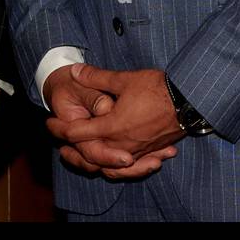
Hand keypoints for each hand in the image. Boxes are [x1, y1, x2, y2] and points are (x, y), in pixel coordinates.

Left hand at [47, 64, 184, 172]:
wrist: (190, 101)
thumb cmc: (157, 89)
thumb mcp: (124, 79)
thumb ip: (97, 77)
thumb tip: (75, 71)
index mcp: (113, 127)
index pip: (78, 133)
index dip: (60, 128)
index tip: (49, 123)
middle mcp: (123, 144)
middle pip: (91, 155)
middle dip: (73, 152)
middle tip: (60, 148)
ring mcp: (137, 151)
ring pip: (110, 167)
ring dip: (93, 163)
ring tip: (83, 159)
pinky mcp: (150, 153)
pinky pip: (129, 168)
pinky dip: (117, 168)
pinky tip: (115, 164)